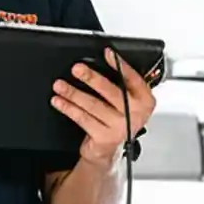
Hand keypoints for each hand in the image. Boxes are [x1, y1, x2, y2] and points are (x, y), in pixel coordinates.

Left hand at [50, 48, 156, 165]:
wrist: (108, 150)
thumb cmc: (116, 119)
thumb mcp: (125, 101)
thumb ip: (120, 84)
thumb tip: (103, 61)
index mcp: (144, 101)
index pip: (133, 79)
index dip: (121, 65)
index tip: (108, 53)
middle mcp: (135, 114)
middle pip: (111, 92)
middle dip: (91, 78)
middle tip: (77, 69)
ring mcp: (120, 127)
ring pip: (93, 105)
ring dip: (73, 93)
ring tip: (60, 85)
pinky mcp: (104, 137)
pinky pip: (83, 118)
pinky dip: (68, 108)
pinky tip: (59, 101)